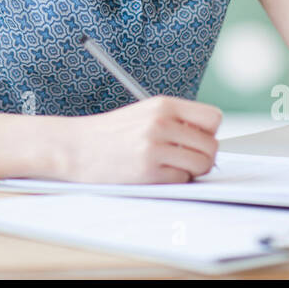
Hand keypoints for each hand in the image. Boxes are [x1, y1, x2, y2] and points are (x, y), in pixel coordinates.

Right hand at [57, 96, 221, 183]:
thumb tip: (210, 141)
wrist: (75, 147)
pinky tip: (156, 174)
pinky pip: (181, 180)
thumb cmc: (111, 133)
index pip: (213, 118)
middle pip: (211, 146)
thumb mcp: (145, 114)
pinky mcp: (147, 171)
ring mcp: (154, 147)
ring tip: (170, 167)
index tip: (194, 138)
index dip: (208, 132)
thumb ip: (176, 121)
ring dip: (191, 171)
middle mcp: (161, 123)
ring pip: (201, 165)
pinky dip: (174, 181)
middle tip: (183, 159)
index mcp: (163, 105)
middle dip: (202, 156)